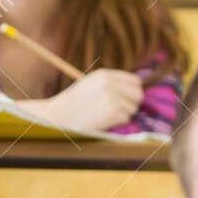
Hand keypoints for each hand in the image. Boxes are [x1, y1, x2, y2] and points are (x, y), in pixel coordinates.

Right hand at [24, 68, 143, 132]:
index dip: (133, 92)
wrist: (59, 116)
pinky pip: (126, 118)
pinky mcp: (113, 111)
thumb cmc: (74, 104)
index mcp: (104, 75)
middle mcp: (110, 83)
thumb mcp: (91, 85)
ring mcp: (112, 97)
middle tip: (120, 111)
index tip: (127, 100)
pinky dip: (117, 122)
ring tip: (104, 115)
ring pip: (133, 108)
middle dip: (132, 104)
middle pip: (138, 94)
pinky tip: (103, 120)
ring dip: (123, 115)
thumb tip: (137, 89)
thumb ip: (112, 84)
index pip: (135, 81)